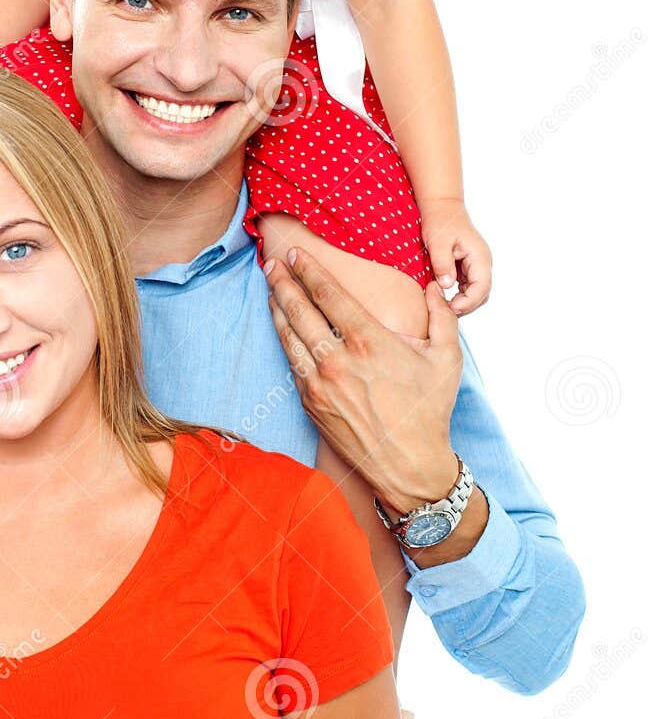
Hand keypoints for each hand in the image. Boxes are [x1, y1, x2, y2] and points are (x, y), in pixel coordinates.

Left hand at [264, 247, 462, 514]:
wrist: (407, 465)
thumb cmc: (428, 412)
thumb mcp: (447, 359)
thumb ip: (442, 316)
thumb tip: (434, 286)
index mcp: (369, 341)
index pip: (328, 294)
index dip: (308, 269)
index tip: (295, 253)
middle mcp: (338, 358)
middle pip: (300, 309)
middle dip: (283, 281)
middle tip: (272, 261)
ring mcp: (320, 382)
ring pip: (289, 334)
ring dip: (277, 307)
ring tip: (271, 286)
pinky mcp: (311, 402)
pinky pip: (291, 362)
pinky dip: (283, 338)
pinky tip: (281, 325)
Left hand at [419, 197, 491, 314]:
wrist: (441, 207)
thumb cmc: (440, 221)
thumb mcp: (437, 241)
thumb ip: (442, 263)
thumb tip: (446, 285)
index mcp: (479, 256)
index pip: (482, 287)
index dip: (468, 301)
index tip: (450, 306)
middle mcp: (483, 262)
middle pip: (483, 293)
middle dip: (466, 305)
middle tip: (445, 309)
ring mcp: (477, 265)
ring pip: (477, 292)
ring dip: (463, 301)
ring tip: (444, 304)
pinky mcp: (469, 267)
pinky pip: (469, 286)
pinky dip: (460, 294)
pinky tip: (445, 295)